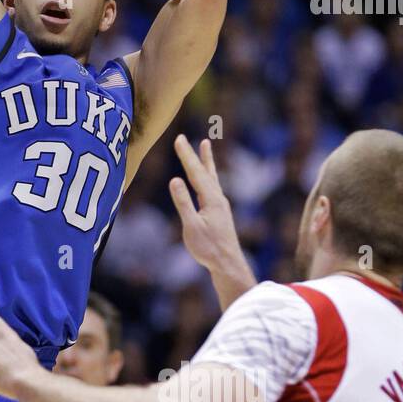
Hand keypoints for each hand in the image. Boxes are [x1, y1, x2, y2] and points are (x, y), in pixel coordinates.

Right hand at [168, 135, 245, 273]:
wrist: (228, 264)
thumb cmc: (208, 248)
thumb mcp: (191, 226)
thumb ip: (183, 202)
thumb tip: (174, 179)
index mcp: (211, 199)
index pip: (195, 172)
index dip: (186, 155)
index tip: (178, 138)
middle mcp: (218, 198)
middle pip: (205, 171)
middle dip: (196, 154)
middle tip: (189, 138)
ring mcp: (220, 205)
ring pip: (211, 177)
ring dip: (206, 161)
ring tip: (205, 146)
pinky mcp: (219, 212)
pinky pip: (212, 187)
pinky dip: (208, 176)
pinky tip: (207, 179)